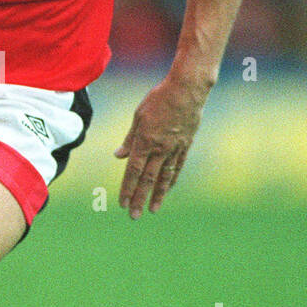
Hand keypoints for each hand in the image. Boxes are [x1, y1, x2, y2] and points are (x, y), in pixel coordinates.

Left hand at [114, 73, 209, 218]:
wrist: (187, 90)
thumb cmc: (159, 99)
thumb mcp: (139, 116)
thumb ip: (130, 138)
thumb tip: (119, 156)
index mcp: (145, 141)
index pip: (133, 171)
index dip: (127, 188)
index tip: (121, 202)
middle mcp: (159, 149)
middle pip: (147, 179)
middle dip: (139, 198)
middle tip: (133, 215)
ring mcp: (174, 149)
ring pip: (164, 177)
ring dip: (157, 196)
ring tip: (152, 210)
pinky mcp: (186, 146)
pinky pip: (177, 167)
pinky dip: (171, 181)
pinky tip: (166, 190)